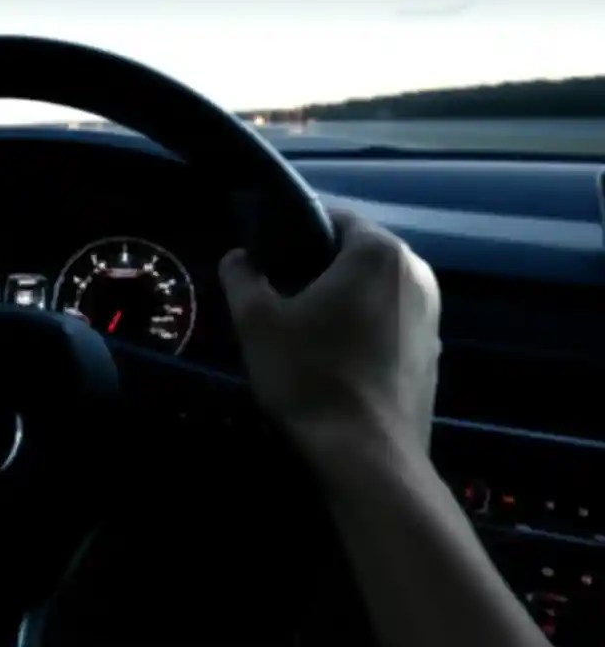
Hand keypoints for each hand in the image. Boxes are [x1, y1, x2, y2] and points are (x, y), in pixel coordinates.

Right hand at [219, 210, 440, 469]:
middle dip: (320, 268)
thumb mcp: (256, 321)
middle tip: (280, 298)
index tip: (268, 261)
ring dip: (344, 300)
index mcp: (378, 251)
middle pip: (358, 254)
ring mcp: (433, 315)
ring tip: (305, 332)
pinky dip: (365, 329)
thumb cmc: (310, 375)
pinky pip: (391, 323)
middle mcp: (417, 272)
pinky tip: (336, 361)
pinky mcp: (433, 352)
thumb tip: (239, 257)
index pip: (333, 217)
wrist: (366, 454)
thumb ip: (242, 276)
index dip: (294, 233)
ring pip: (376, 290)